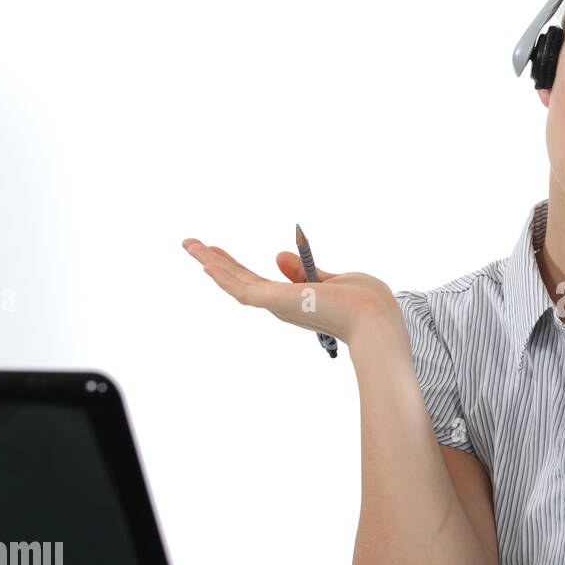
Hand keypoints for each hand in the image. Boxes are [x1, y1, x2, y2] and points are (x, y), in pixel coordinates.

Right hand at [182, 238, 400, 345]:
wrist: (376, 320)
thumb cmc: (365, 304)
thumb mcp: (332, 280)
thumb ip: (304, 271)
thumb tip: (277, 255)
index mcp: (296, 302)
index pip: (259, 283)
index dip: (236, 268)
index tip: (219, 254)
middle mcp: (282, 307)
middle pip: (240, 282)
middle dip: (215, 263)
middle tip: (190, 244)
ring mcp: (278, 306)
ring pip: (235, 283)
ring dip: (211, 262)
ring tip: (189, 244)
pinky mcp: (278, 302)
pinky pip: (242, 289)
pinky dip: (223, 275)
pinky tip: (205, 262)